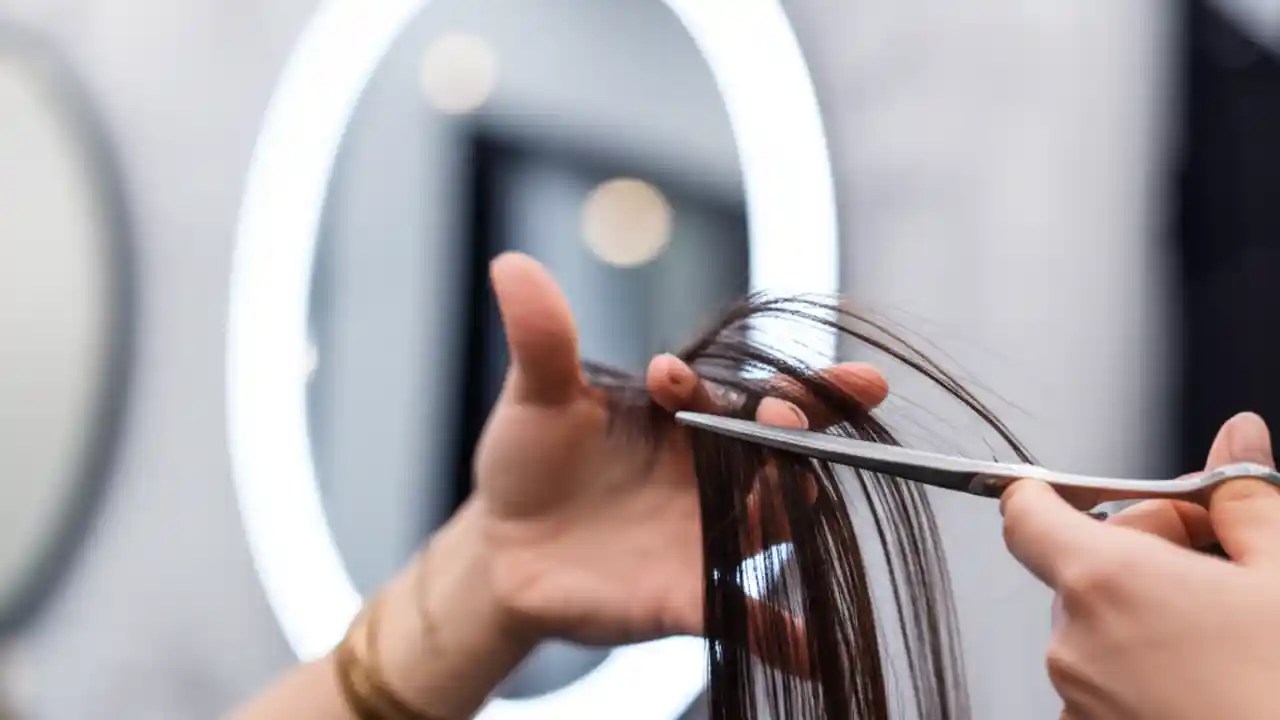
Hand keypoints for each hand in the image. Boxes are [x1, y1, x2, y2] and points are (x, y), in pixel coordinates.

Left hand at [464, 252, 886, 644]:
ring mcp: (706, 535)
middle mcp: (714, 473)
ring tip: (792, 494)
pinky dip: (780, 634)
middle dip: (795, 425)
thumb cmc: (530, 460)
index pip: (751, 389)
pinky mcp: (688, 595)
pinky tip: (811, 653)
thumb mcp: (535, 397)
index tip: (772, 374)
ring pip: (768, 520)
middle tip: (786, 408)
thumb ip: (541, 337)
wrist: (503, 546)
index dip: (780, 377)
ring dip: (788, 507)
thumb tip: (511, 264)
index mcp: (690, 419)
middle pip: (778, 447)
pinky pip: (743, 617)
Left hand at [1001, 412, 1279, 719]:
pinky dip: (1143, 669)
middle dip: (1145, 554)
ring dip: (1147, 616)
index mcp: (1106, 580)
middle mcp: (1073, 640)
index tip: (1074, 490)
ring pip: (1098, 627)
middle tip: (1223, 569)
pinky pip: (1105, 681)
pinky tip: (1209, 682)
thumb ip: (1246, 499)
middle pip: (1082, 566)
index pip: (1026, 513)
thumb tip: (1238, 436)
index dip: (1048, 493)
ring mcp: (1079, 699)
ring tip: (1228, 638)